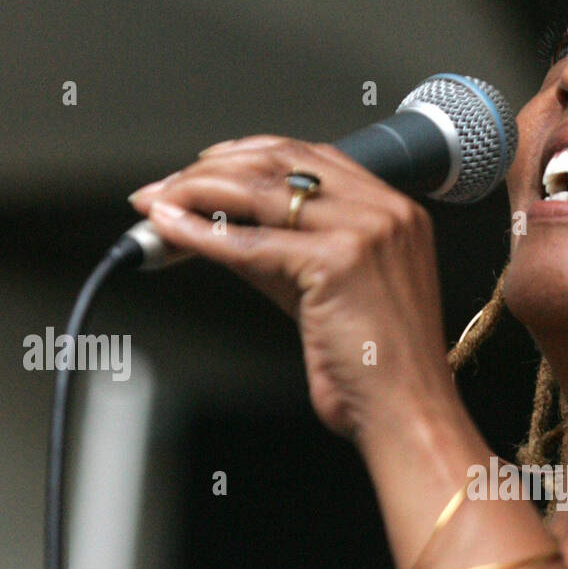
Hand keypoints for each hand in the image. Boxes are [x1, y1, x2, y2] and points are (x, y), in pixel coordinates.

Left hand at [128, 135, 454, 440]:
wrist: (408, 411)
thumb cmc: (378, 366)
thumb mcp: (324, 292)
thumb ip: (278, 251)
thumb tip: (215, 226)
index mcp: (394, 211)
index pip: (308, 158)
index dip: (245, 157)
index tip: (203, 171)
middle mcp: (385, 211)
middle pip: (281, 161)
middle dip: (212, 169)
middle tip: (166, 189)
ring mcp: (366, 230)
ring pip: (261, 191)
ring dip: (198, 191)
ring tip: (159, 204)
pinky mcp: (340, 261)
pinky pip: (252, 242)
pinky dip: (202, 234)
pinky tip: (171, 230)